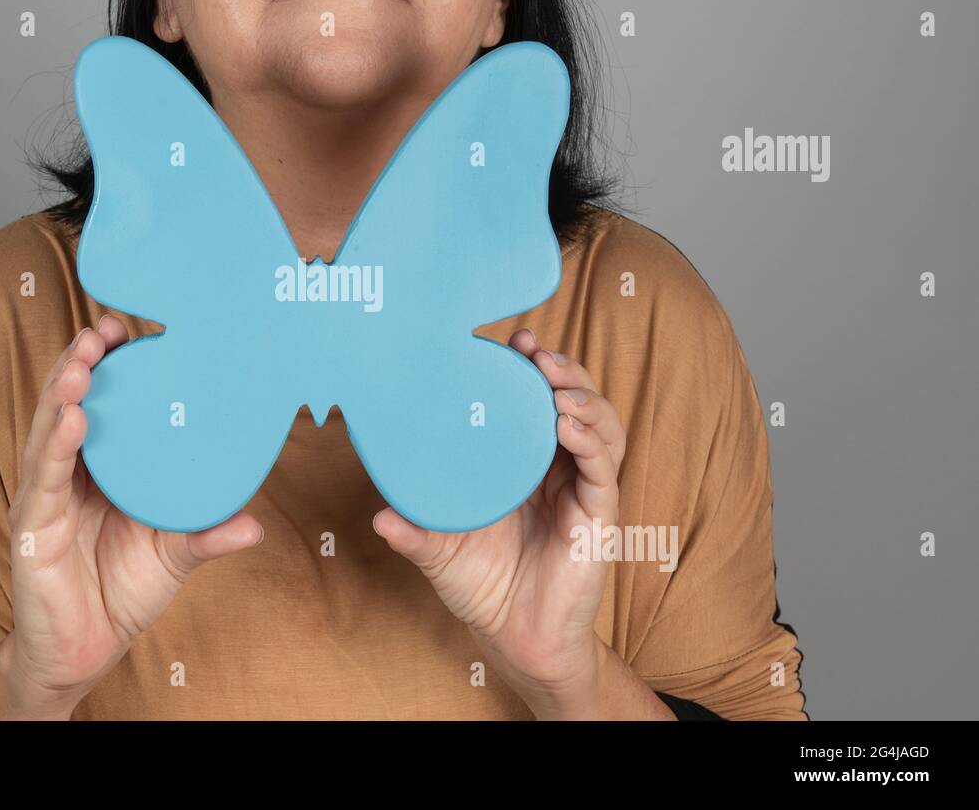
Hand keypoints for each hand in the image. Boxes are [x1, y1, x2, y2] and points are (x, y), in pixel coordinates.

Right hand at [0, 315, 264, 718]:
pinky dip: (56, 446)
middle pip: (69, 403)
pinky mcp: (32, 526)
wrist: (84, 653)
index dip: (111, 364)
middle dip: (82, 361)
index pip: (102, 402)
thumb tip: (255, 524)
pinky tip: (71, 419)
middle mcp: (67, 471)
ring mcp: (44, 495)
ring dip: (64, 391)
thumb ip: (207, 535)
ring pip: (49, 430)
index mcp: (101, 466)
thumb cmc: (123, 591)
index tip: (129, 328)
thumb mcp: (174, 555)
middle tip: (102, 327)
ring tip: (83, 360)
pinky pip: (44, 479)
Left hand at [374, 329, 666, 718]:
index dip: (527, 369)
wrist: (516, 640)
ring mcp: (581, 489)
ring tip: (553, 381)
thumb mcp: (439, 552)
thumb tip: (379, 516)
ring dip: (580, 396)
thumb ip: (414, 532)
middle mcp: (556, 469)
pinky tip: (566, 424)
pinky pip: (602, 468)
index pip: (532, 403)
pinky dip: (589, 440)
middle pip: (573, 401)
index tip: (511, 340)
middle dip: (560, 369)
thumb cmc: (482, 587)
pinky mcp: (598, 515)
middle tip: (534, 349)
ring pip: (598, 425)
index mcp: (522, 464)